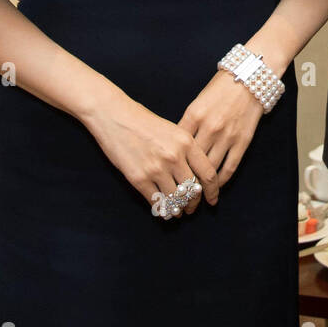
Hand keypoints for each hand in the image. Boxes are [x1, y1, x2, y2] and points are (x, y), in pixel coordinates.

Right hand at [82, 91, 218, 216]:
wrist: (114, 115)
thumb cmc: (143, 121)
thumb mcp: (173, 130)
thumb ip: (186, 151)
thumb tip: (196, 176)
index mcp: (186, 142)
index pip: (208, 173)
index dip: (213, 191)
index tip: (212, 200)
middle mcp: (174, 157)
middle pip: (193, 190)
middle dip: (194, 203)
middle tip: (192, 207)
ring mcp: (156, 168)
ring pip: (176, 199)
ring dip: (179, 209)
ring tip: (178, 211)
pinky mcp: (139, 178)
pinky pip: (157, 201)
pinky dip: (162, 209)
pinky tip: (164, 210)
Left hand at [178, 70, 263, 187]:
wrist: (249, 77)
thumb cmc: (220, 89)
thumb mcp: (197, 103)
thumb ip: (187, 125)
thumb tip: (177, 149)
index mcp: (193, 116)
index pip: (177, 148)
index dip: (172, 165)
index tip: (167, 176)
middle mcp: (209, 128)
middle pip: (192, 162)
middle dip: (185, 180)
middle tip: (180, 192)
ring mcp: (227, 136)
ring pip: (210, 169)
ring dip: (203, 185)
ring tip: (197, 194)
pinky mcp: (242, 141)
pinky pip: (229, 167)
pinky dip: (221, 180)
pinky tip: (216, 186)